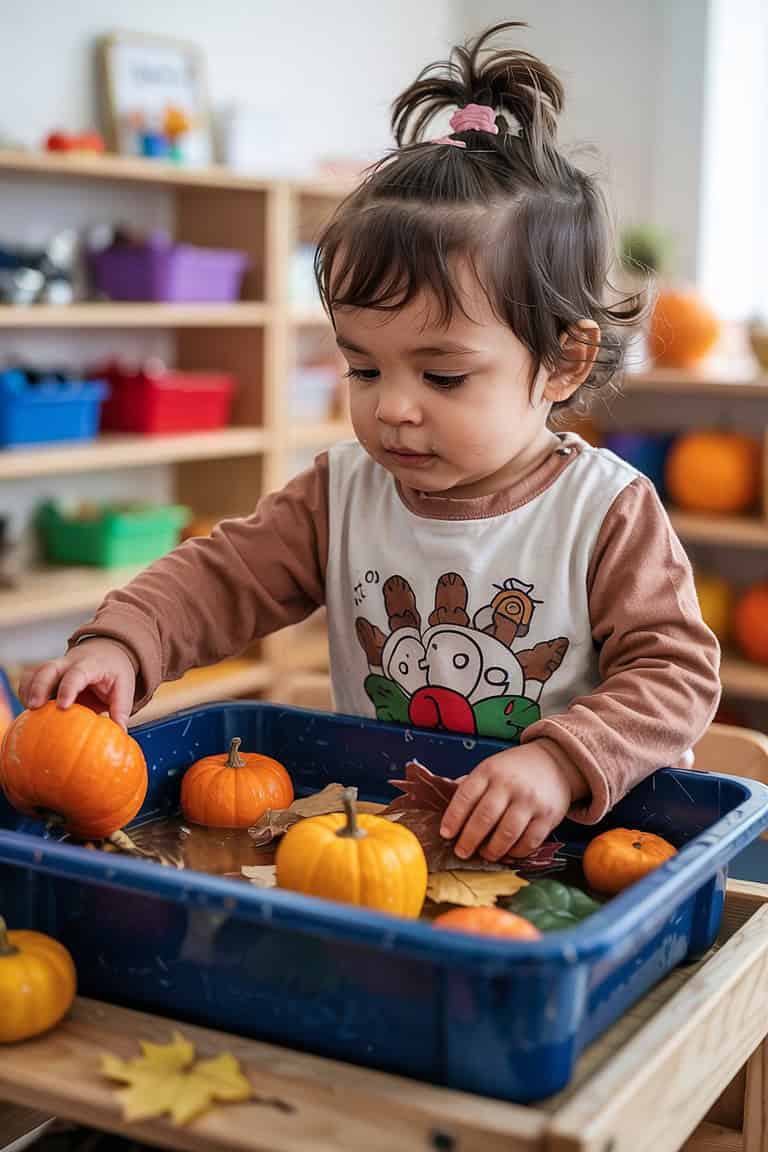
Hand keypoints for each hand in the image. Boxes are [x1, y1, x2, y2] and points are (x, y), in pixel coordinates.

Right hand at [19, 639, 136, 728]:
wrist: (105, 653)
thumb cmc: (114, 672)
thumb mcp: (124, 687)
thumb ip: (121, 709)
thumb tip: (119, 733)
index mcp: (91, 665)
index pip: (77, 673)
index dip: (68, 688)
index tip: (63, 705)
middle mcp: (69, 663)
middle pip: (48, 669)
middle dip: (39, 686)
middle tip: (34, 707)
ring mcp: (55, 667)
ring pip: (35, 672)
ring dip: (28, 690)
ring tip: (28, 711)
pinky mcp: (46, 673)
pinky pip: (30, 678)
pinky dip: (25, 692)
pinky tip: (28, 710)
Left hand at [439, 743, 585, 860]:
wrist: (555, 762)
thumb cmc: (515, 770)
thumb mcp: (490, 769)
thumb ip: (471, 787)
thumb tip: (447, 812)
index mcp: (489, 771)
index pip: (466, 796)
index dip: (453, 818)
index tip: (445, 834)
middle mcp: (509, 785)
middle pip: (484, 818)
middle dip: (469, 840)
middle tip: (461, 851)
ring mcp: (530, 800)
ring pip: (506, 834)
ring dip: (492, 850)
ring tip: (485, 854)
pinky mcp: (548, 816)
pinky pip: (529, 842)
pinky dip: (515, 853)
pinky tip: (508, 852)